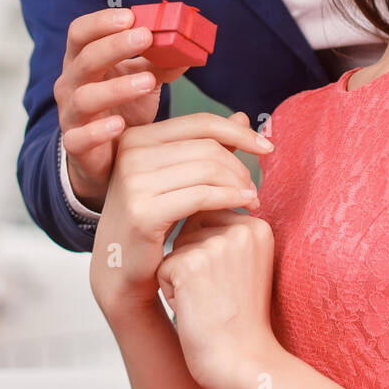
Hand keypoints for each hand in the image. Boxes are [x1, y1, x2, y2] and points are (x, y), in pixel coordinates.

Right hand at [54, 6, 188, 209]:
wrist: (108, 157)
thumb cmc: (123, 109)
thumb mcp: (142, 80)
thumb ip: (161, 62)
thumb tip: (190, 45)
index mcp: (82, 61)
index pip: (80, 33)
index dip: (101, 22)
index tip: (130, 16)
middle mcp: (71, 85)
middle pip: (84, 59)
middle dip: (114, 46)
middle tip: (145, 37)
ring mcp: (70, 115)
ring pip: (84, 97)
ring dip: (116, 87)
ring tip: (148, 81)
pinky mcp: (75, 145)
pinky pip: (79, 138)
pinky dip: (98, 131)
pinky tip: (120, 125)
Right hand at [89, 112, 272, 321]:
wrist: (121, 272)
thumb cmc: (153, 223)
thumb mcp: (178, 178)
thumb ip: (207, 147)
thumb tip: (242, 117)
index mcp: (137, 136)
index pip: (200, 123)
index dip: (239, 132)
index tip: (267, 147)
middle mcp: (130, 153)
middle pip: (207, 146)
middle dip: (240, 166)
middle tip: (254, 188)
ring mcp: (133, 181)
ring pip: (208, 169)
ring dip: (239, 184)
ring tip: (251, 200)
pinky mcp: (142, 212)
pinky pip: (202, 196)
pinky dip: (230, 199)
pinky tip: (244, 206)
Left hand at [156, 208, 277, 388]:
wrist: (242, 360)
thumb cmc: (240, 317)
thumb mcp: (247, 264)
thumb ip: (227, 233)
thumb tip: (190, 209)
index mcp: (258, 227)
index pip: (210, 218)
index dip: (209, 254)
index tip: (230, 283)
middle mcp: (241, 229)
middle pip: (190, 230)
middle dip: (193, 262)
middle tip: (218, 294)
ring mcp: (215, 245)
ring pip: (175, 249)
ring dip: (181, 277)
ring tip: (207, 301)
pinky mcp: (190, 263)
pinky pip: (163, 268)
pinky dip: (171, 293)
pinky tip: (195, 310)